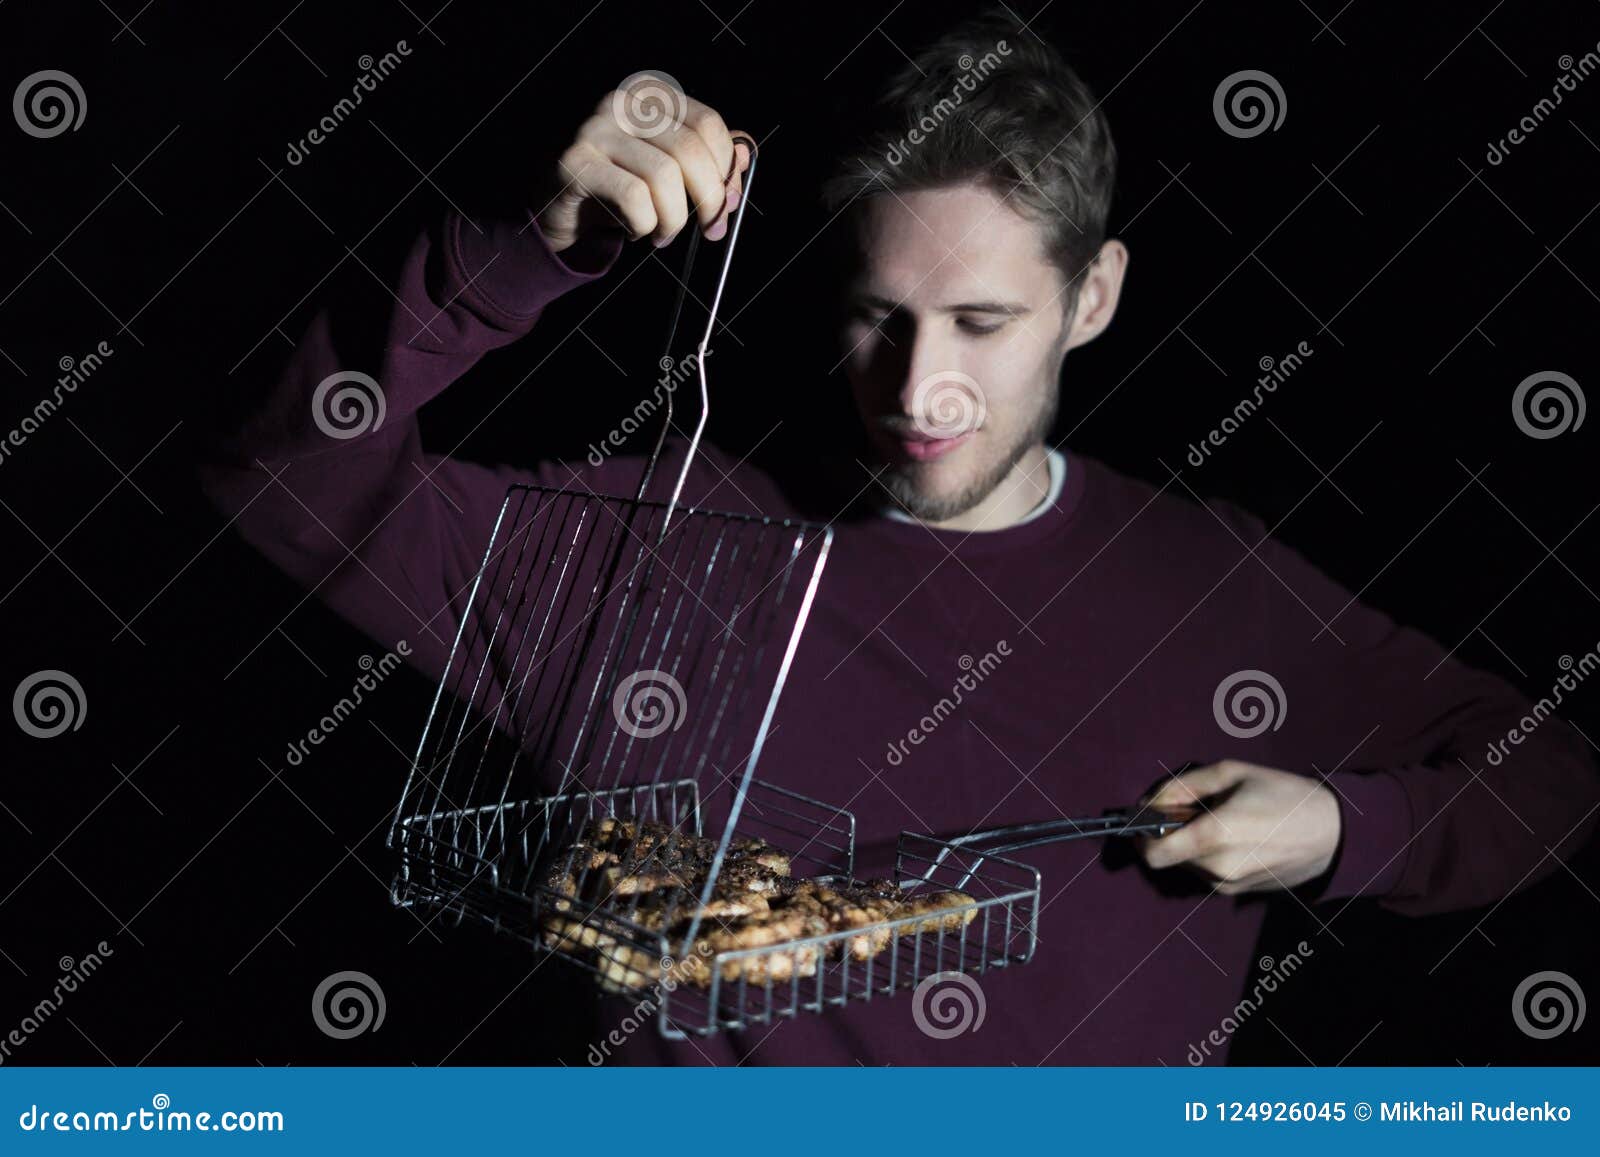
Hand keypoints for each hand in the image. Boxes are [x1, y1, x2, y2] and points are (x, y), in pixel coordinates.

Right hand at [536, 78, 749, 252]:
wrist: (556, 210)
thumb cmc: (618, 190)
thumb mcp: (667, 173)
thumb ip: (706, 163)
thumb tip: (745, 158)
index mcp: (648, 97)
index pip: (707, 124)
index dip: (726, 170)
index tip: (728, 205)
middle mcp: (620, 102)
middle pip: (690, 150)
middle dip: (710, 200)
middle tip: (711, 230)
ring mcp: (594, 128)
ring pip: (664, 177)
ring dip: (673, 220)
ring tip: (662, 234)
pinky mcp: (575, 161)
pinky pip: (633, 198)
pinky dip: (644, 224)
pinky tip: (635, 231)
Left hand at [1138, 760, 1341, 893]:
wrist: (1333, 832)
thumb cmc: (1283, 794)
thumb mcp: (1231, 773)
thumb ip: (1182, 786)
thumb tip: (1148, 803)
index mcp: (1213, 836)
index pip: (1152, 853)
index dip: (1139, 836)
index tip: (1145, 818)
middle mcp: (1217, 868)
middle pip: (1167, 856)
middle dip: (1167, 834)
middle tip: (1190, 809)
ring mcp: (1228, 885)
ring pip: (1187, 865)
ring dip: (1189, 845)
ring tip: (1219, 820)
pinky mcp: (1239, 893)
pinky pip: (1207, 873)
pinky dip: (1207, 856)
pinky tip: (1234, 837)